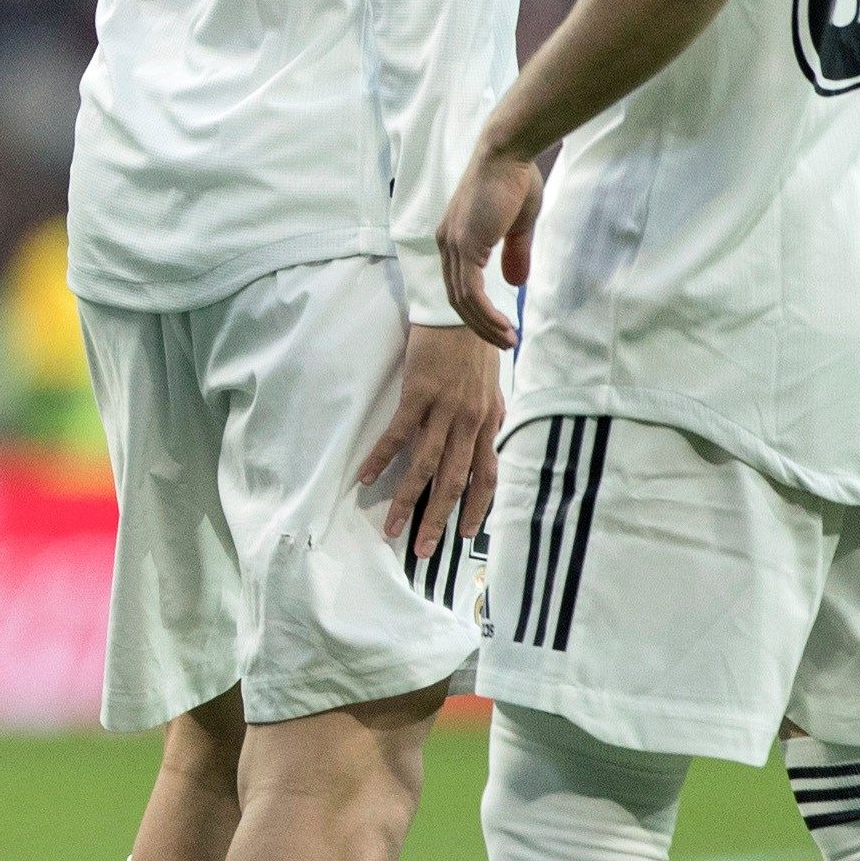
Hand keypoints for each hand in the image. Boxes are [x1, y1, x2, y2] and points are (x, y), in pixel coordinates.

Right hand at [363, 318, 504, 560]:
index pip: (486, 477)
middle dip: (437, 519)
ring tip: (390, 527)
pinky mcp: (419, 393)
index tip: (464, 535)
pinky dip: (381, 458)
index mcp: (490, 422)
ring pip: (425, 466)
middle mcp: (470, 421)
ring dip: (406, 500)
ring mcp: (444, 408)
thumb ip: (486, 419)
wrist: (461, 310)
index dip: (476, 509)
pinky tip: (367, 478)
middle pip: (454, 481)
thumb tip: (482, 447)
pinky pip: (398, 434)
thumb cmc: (474, 347)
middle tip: (423, 550)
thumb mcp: (492, 388)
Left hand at [438, 143, 548, 348]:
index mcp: (454, 239)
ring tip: (509, 340)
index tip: (499, 326)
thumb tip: (516, 282)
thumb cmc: (515, 180)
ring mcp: (452, 245)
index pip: (459, 285)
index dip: (477, 310)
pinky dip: (486, 314)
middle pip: (457, 299)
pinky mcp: (465, 246)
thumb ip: (514, 253)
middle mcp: (446, 244)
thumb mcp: (517, 225)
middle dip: (480, 325)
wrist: (509, 153)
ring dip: (486, 325)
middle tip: (505, 343)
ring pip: (463, 301)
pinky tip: (504, 325)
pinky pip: (471, 292)